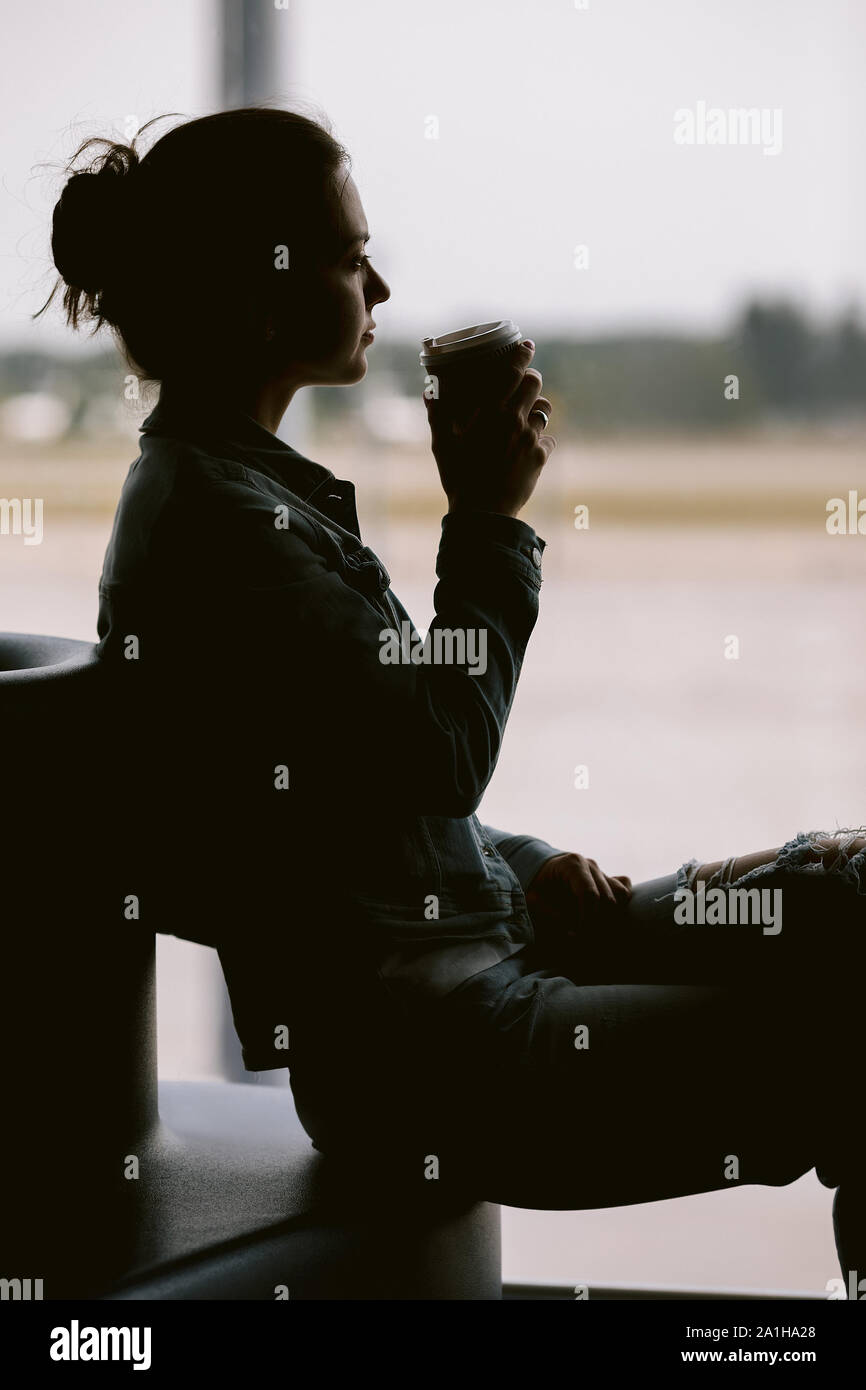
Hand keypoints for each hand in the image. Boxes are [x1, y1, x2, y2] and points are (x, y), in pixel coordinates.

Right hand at [423, 341, 555, 517]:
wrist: (482, 513)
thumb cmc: (458, 477)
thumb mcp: (442, 444)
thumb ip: (437, 414)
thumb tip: (429, 392)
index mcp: (490, 411)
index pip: (512, 372)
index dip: (522, 355)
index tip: (527, 346)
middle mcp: (514, 420)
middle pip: (535, 384)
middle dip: (531, 379)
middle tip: (525, 382)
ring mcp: (530, 438)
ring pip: (545, 409)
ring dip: (538, 408)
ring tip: (530, 414)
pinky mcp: (540, 457)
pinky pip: (549, 439)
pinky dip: (541, 439)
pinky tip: (531, 446)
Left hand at [525, 852, 631, 947]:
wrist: (542, 875)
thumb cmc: (537, 887)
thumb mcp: (533, 900)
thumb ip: (550, 915)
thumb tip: (573, 933)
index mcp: (571, 864)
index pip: (589, 894)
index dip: (587, 918)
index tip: (579, 934)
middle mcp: (591, 865)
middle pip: (607, 898)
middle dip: (598, 923)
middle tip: (584, 938)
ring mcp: (602, 871)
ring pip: (621, 896)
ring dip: (610, 918)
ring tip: (593, 930)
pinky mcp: (610, 879)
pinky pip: (624, 892)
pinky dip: (620, 907)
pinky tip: (603, 918)